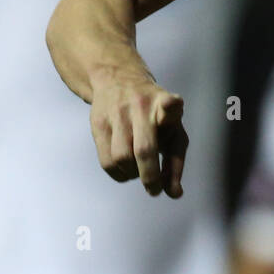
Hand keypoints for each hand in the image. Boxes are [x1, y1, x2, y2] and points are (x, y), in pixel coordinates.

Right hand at [90, 76, 188, 197]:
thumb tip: (174, 194)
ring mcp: (118, 113)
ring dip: (133, 174)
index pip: (169, 104)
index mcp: (165, 104)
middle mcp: (142, 106)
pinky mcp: (98, 122)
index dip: (171, 106)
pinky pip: (107, 162)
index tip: (172, 104)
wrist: (118, 80)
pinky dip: (119, 174)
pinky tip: (126, 169)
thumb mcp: (172, 129)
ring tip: (139, 171)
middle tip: (153, 190)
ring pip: (122, 159)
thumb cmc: (155, 117)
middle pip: (144, 149)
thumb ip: (175, 162)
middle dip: (150, 176)